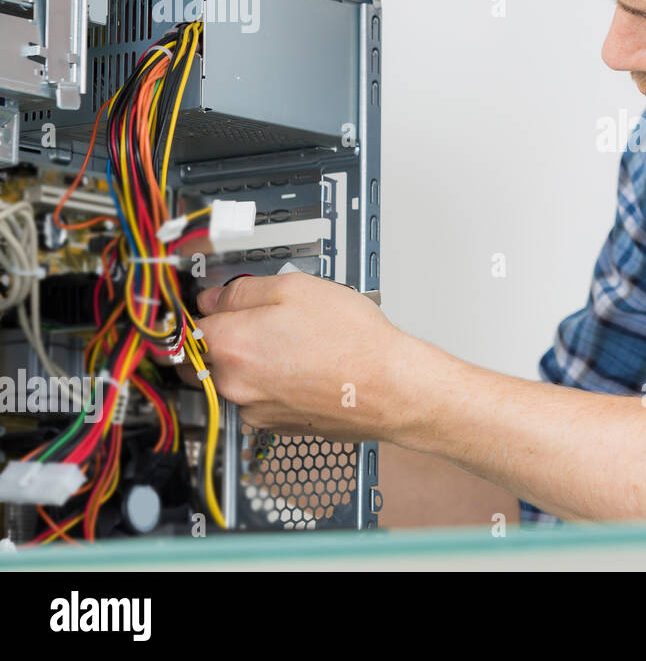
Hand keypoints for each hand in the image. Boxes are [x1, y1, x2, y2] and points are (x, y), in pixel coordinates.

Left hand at [192, 271, 415, 440]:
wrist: (390, 389)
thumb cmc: (352, 340)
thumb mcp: (297, 288)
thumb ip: (244, 291)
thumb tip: (215, 298)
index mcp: (231, 345)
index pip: (187, 326)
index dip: (201, 310)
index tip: (210, 306)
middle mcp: (233, 384)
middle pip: (201, 359)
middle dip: (218, 340)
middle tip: (253, 323)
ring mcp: (253, 410)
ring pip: (232, 380)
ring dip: (249, 364)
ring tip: (293, 346)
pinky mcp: (275, 426)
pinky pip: (258, 399)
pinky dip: (272, 385)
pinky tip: (305, 369)